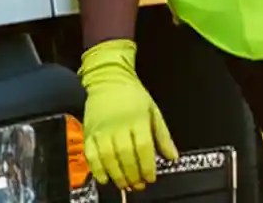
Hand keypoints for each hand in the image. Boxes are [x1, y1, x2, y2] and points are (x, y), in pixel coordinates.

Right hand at [78, 39, 179, 190]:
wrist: (108, 78)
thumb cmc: (133, 95)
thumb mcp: (153, 111)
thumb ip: (163, 136)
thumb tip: (173, 157)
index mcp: (137, 119)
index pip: (143, 147)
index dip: (147, 166)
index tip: (151, 178)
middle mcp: (119, 125)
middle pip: (126, 155)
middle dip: (133, 175)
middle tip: (138, 185)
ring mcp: (102, 129)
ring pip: (109, 158)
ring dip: (118, 175)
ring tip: (125, 184)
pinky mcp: (89, 132)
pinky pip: (91, 155)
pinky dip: (97, 169)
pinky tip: (105, 178)